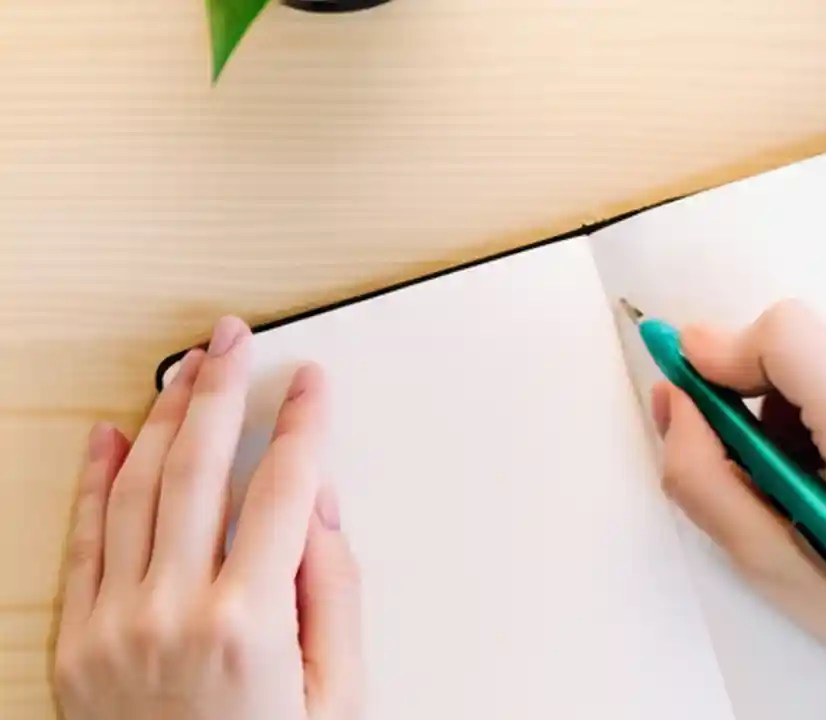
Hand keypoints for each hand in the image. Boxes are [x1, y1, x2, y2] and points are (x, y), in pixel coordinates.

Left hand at [54, 317, 362, 719]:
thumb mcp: (339, 694)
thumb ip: (335, 591)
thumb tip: (320, 509)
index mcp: (250, 622)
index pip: (284, 488)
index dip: (304, 425)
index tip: (311, 385)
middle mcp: (173, 611)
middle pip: (199, 467)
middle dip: (220, 388)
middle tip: (233, 340)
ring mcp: (113, 623)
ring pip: (135, 487)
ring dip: (161, 417)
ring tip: (184, 370)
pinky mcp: (74, 641)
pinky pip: (81, 539)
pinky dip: (92, 480)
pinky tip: (108, 436)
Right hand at [652, 301, 825, 719]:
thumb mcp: (770, 564)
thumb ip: (701, 474)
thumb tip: (675, 401)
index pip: (784, 330)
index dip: (725, 351)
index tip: (694, 384)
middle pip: (808, 342)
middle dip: (765, 393)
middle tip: (764, 470)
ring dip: (809, 405)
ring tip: (822, 488)